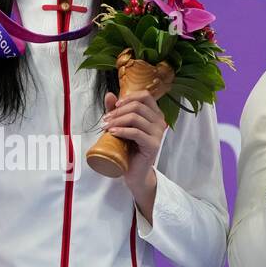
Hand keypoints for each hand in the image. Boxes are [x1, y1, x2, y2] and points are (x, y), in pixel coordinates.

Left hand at [102, 89, 166, 218]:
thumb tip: (109, 95)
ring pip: (136, 118)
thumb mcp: (121, 126)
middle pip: (138, 106)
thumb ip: (117, 110)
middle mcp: (159, 122)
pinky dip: (122, 131)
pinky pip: (136, 132)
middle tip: (105, 120)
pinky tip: (112, 133)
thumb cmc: (129, 148)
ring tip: (106, 127)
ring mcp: (158, 134)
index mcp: (154, 114)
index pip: (145, 96)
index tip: (115, 105)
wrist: (134, 171)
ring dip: (117, 121)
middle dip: (118, 111)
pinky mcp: (153, 145)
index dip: (129, 97)